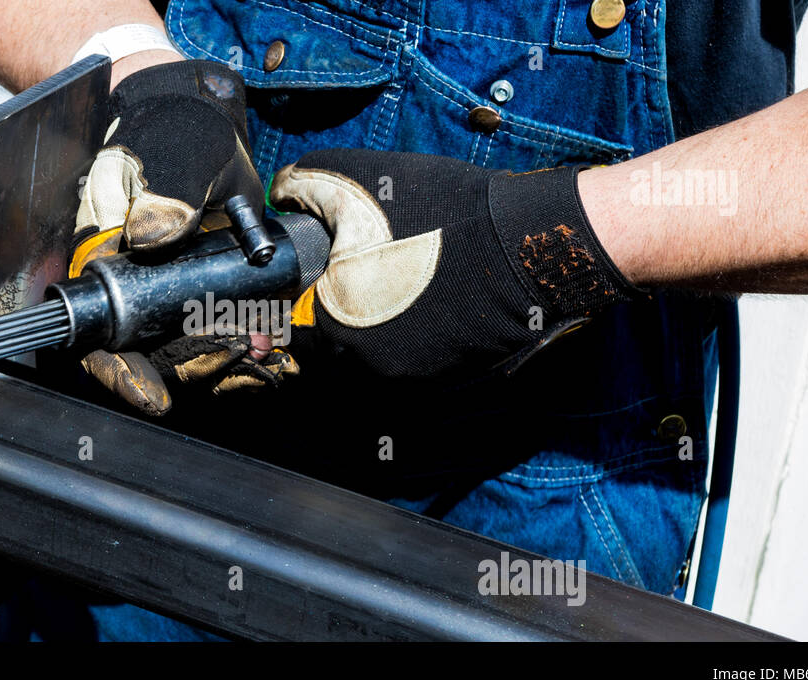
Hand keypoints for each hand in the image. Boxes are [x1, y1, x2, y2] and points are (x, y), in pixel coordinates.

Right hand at [71, 62, 286, 414]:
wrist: (205, 127)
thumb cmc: (175, 134)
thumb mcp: (170, 152)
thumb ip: (165, 188)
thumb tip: (152, 235)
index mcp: (106, 264)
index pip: (97, 337)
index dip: (119, 374)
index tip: (153, 398)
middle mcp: (134, 291)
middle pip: (151, 356)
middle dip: (194, 369)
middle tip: (237, 356)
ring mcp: (172, 297)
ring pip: (191, 354)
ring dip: (227, 363)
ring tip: (262, 350)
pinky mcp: (211, 298)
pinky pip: (225, 334)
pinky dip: (248, 344)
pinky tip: (271, 341)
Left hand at [268, 149, 646, 379]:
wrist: (526, 244)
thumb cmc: (441, 209)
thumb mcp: (354, 175)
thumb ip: (302, 185)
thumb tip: (280, 195)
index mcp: (335, 324)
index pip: (290, 327)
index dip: (292, 299)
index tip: (306, 277)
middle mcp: (367, 364)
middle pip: (326, 346)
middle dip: (329, 312)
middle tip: (347, 274)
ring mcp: (407, 375)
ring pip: (364, 356)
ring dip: (365, 326)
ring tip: (387, 281)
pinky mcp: (442, 375)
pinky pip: (402, 359)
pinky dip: (402, 332)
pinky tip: (420, 296)